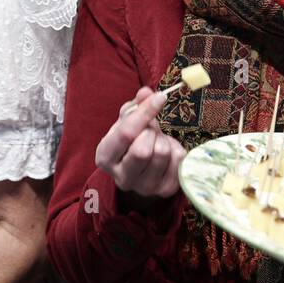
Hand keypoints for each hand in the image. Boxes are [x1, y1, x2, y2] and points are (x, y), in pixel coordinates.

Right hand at [94, 86, 187, 201]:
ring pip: (162, 153)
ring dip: (163, 139)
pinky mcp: (165, 190)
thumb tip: (146, 92)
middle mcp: (122, 178)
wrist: (140, 167)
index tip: (160, 97)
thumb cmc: (130, 140)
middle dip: (150, 131)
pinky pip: (178, 160)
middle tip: (149, 129)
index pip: (125, 134)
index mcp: (105, 158)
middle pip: (143, 150)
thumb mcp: (126, 121)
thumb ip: (135, 105)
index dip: (144, 113)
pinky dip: (175, 149)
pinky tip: (166, 151)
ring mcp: (144, 187)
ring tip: (156, 140)